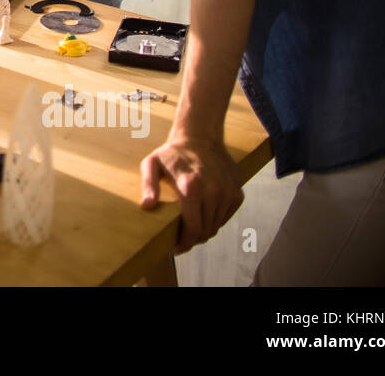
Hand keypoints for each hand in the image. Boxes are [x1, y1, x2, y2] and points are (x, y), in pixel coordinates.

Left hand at [140, 133, 244, 253]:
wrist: (201, 136)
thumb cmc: (173, 153)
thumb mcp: (152, 164)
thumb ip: (148, 185)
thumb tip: (147, 206)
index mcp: (191, 187)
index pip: (193, 229)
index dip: (184, 244)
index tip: (175, 248)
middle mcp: (213, 192)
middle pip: (206, 231)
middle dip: (193, 239)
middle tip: (182, 238)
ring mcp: (228, 193)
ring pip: (217, 226)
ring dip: (205, 230)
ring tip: (192, 227)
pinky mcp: (237, 192)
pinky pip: (227, 216)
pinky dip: (216, 220)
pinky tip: (204, 214)